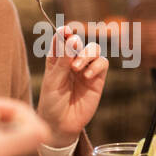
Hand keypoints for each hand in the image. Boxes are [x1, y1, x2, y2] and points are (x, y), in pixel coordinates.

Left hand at [37, 26, 107, 147]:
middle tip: (71, 48)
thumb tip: (72, 39)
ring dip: (86, 54)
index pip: (61, 39)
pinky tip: (86, 76)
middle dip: (76, 43)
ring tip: (76, 68)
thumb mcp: (53, 81)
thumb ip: (62, 60)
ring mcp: (85, 70)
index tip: (65, 30)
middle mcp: (72, 62)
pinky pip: (102, 63)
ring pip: (93, 49)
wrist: (61, 125)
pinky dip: (96, 66)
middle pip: (79, 41)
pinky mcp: (97, 80)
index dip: (64, 33)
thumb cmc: (52, 103)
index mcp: (56, 59)